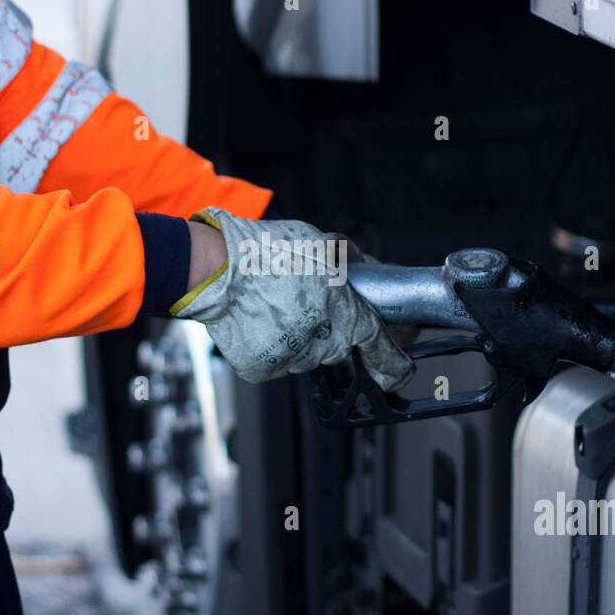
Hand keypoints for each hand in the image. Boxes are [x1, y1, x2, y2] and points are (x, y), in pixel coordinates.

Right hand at [174, 208, 414, 390]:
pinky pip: (275, 362)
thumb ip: (348, 259)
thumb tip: (364, 264)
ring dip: (296, 336)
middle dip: (327, 328)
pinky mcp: (262, 368)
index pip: (378, 345)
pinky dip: (269, 346)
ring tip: (273, 305)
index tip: (399, 372)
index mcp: (342, 311)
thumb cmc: (264, 251)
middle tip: (301, 301)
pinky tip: (257, 321)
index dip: (392, 361)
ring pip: (304, 354)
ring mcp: (291, 358)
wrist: (216, 268)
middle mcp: (321, 341)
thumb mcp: (319, 242)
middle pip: (336, 346)